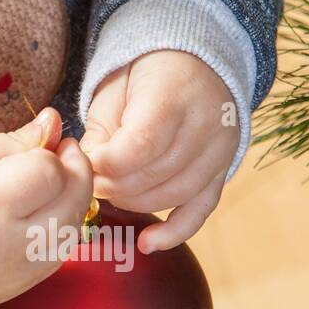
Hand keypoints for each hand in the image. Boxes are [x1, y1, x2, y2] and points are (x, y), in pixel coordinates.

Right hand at [0, 107, 92, 308]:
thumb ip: (14, 142)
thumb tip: (53, 121)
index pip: (49, 172)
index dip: (52, 154)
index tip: (44, 144)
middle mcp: (10, 240)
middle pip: (73, 200)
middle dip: (76, 172)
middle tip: (59, 156)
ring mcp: (22, 268)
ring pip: (74, 227)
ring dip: (72, 200)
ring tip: (46, 185)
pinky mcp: (28, 283)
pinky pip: (62, 250)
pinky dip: (61, 227)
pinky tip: (41, 213)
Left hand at [81, 50, 238, 253]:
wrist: (194, 64)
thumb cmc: (144, 78)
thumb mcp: (115, 91)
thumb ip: (101, 132)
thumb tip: (86, 173)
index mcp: (173, 95)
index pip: (141, 145)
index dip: (108, 164)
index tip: (88, 163)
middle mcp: (205, 125)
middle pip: (155, 175)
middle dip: (115, 185)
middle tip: (93, 181)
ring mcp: (219, 152)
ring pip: (173, 196)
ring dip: (134, 204)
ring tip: (111, 194)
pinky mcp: (222, 172)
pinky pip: (200, 211)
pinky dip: (174, 232)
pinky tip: (147, 244)